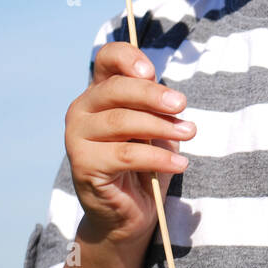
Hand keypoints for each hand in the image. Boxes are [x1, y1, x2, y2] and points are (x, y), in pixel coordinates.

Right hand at [63, 41, 194, 245]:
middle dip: (153, 94)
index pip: (106, 59)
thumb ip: (156, 107)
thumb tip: (169, 98)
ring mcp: (77, 137)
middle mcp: (82, 110)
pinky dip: (158, 158)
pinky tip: (180, 164)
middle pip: (116, 89)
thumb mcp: (156, 126)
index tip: (151, 70)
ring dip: (161, 126)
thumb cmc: (145, 161)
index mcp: (100, 92)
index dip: (127, 57)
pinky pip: (127, 155)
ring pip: (122, 122)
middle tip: (182, 105)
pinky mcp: (84, 165)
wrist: (129, 211)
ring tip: (189, 133)